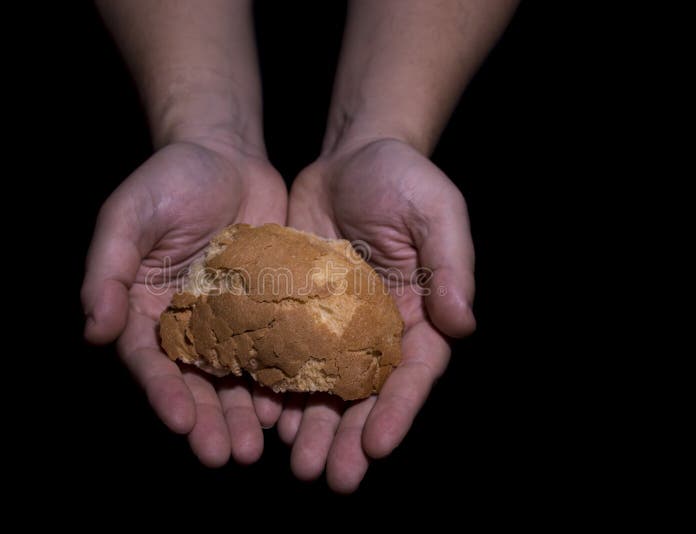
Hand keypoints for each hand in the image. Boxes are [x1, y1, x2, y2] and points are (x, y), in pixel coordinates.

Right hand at [82, 140, 286, 465]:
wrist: (227, 156)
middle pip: (196, 382)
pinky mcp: (269, 308)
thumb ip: (106, 272)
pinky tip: (296, 406)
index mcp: (146, 310)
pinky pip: (277, 348)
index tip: (181, 422)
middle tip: (227, 454)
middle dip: (210, 419)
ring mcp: (231, 320)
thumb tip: (94, 331)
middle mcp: (188, 325)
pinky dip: (284, 378)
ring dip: (247, 413)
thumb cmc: (168, 181)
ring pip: (238, 376)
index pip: (151, 362)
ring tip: (261, 445)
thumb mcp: (127, 217)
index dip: (164, 393)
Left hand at [284, 137, 475, 491]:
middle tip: (329, 476)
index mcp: (419, 314)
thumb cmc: (403, 178)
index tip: (376, 446)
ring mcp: (334, 322)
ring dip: (310, 427)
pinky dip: (276, 387)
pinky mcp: (297, 308)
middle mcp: (377, 329)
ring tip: (295, 463)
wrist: (350, 156)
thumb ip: (452, 266)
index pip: (413, 373)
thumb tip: (462, 324)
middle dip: (348, 436)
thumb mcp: (437, 211)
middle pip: (365, 394)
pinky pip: (286, 354)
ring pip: (323, 386)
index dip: (398, 411)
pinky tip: (262, 416)